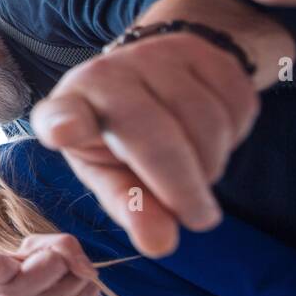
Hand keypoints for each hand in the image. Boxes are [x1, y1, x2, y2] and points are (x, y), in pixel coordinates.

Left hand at [31, 29, 258, 255]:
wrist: (159, 74)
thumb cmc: (121, 138)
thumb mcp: (111, 174)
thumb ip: (131, 207)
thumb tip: (161, 244)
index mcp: (70, 109)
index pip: (61, 115)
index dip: (64, 123)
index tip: (65, 131)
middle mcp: (105, 76)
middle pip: (150, 132)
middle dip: (179, 183)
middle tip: (199, 219)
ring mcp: (154, 57)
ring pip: (204, 120)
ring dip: (209, 162)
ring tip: (195, 173)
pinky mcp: (203, 51)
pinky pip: (235, 106)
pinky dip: (233, 136)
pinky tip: (211, 136)